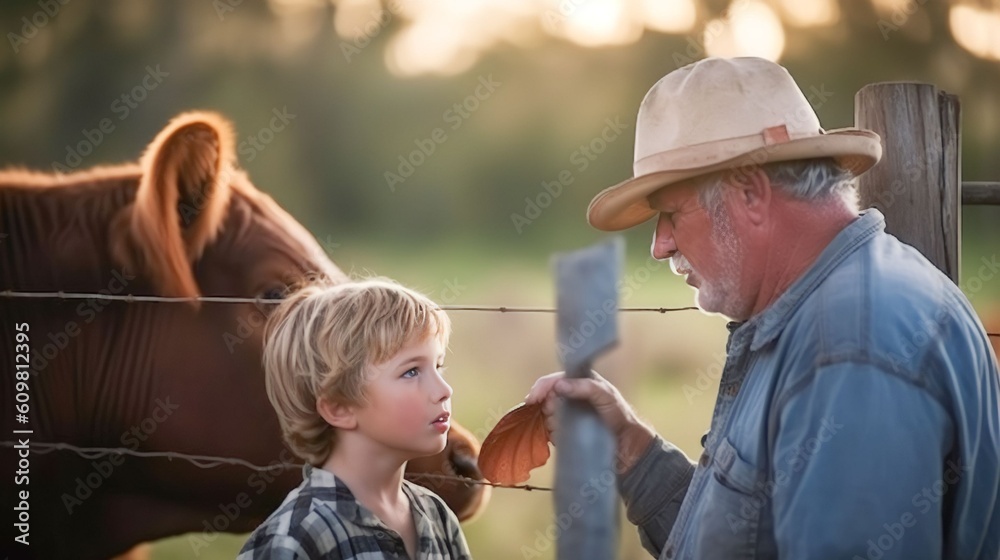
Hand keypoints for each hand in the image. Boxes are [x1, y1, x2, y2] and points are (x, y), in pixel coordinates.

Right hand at [524, 371, 655, 472]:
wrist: (628, 445)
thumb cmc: (620, 415)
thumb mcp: (606, 395)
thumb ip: (585, 387)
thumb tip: (558, 385)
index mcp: (578, 383)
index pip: (552, 381)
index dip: (540, 388)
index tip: (533, 399)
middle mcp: (570, 398)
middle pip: (545, 399)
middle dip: (547, 406)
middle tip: (556, 413)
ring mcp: (567, 417)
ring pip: (545, 417)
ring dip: (551, 422)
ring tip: (567, 427)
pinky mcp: (565, 434)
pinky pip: (549, 433)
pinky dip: (551, 434)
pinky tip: (562, 436)